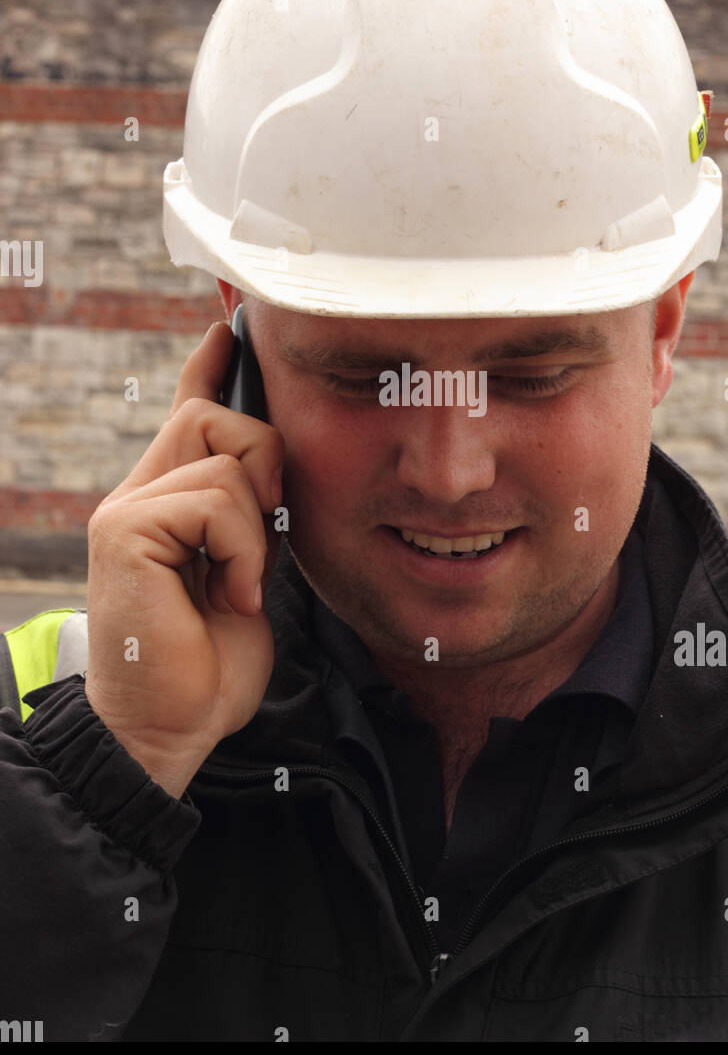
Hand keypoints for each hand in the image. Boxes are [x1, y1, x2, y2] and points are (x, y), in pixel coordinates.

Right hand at [84, 321, 283, 796]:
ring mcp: (127, 511)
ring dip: (258, 527)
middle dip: (263, 457)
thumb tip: (275, 474)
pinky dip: (244, 549)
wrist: (171, 729)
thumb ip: (251, 520)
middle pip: (209, 415)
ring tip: (241, 582)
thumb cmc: (208, 664)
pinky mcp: (126, 532)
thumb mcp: (247, 574)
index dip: (211, 367)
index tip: (230, 326)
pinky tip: (232, 593)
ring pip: (223, 457)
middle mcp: (139, 496)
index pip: (189, 413)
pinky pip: (214, 501)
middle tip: (270, 524)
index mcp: (167, 502)